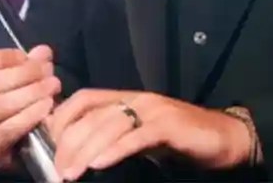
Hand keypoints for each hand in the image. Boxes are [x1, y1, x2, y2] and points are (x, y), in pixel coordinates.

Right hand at [0, 45, 60, 171]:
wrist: (9, 146)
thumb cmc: (6, 103)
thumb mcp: (13, 77)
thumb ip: (26, 63)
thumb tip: (43, 52)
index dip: (2, 58)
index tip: (27, 57)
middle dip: (23, 75)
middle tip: (47, 72)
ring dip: (29, 94)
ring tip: (51, 87)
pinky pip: (6, 130)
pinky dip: (29, 116)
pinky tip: (45, 107)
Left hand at [46, 89, 251, 180]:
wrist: (225, 138)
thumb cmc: (180, 141)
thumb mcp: (140, 136)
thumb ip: (115, 138)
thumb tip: (79, 155)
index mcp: (126, 99)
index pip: (83, 99)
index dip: (61, 118)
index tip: (47, 144)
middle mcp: (136, 100)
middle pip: (91, 115)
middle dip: (68, 143)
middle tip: (57, 170)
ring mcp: (153, 110)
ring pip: (109, 126)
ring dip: (84, 150)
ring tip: (68, 173)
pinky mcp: (169, 126)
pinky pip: (136, 137)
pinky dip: (114, 150)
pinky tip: (98, 165)